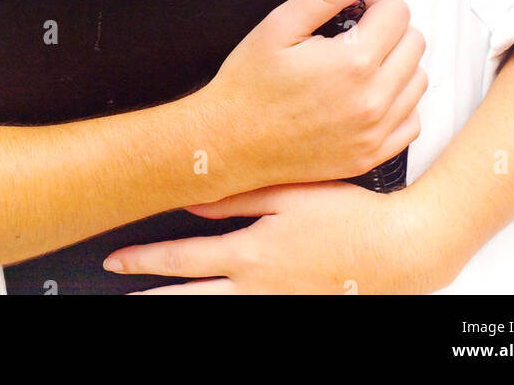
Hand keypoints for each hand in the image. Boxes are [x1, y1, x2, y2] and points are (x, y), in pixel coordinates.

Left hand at [102, 181, 444, 293]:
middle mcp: (257, 288)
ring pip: (213, 315)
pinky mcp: (293, 313)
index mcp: (252, 253)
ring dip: (180, 310)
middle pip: (188, 300)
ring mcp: (274, 307)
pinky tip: (207, 310)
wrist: (397, 251)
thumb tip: (196, 197)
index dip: (144, 260)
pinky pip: (247, 319)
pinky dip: (221, 317)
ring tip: (147, 308)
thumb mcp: (291, 193)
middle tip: (118, 296)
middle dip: (149, 298)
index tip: (116, 259)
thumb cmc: (349, 217)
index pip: (183, 259)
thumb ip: (239, 197)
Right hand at [194, 0, 426, 188]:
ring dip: (398, 63)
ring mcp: (374, 132)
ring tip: (361, 62)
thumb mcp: (281, 25)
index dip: (375, 0)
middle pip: (414, 44)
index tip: (356, 8)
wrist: (230, 143)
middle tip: (356, 31)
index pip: (398, 13)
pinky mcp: (371, 156)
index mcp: (353, 62)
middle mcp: (372, 100)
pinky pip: (411, 122)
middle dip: (389, 28)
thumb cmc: (249, 86)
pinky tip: (370, 94)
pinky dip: (399, 103)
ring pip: (417, 81)